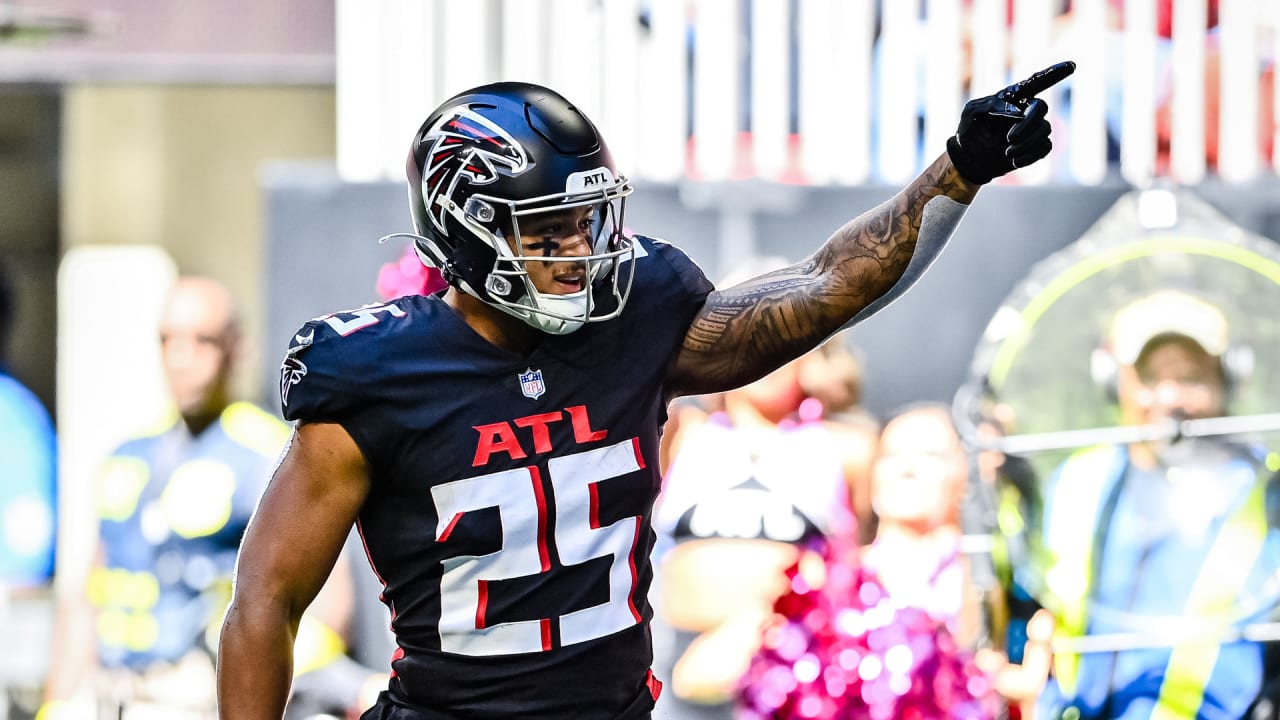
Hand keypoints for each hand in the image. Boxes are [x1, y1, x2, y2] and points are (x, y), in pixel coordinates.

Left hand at [947, 61, 1075, 183]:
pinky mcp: (1035, 146)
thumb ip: (991, 104)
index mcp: (1012, 97)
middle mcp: (1026, 110)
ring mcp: (1032, 128)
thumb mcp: (971, 113)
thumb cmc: (969, 131)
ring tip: (1007, 152)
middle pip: (1041, 108)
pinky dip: (1031, 155)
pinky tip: (1015, 160)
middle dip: (1028, 123)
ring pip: (1044, 130)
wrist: (970, 159)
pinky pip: (1045, 147)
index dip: (1054, 73)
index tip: (1071, 65)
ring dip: (1026, 143)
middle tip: (1009, 138)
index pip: (1036, 82)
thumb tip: (1017, 109)